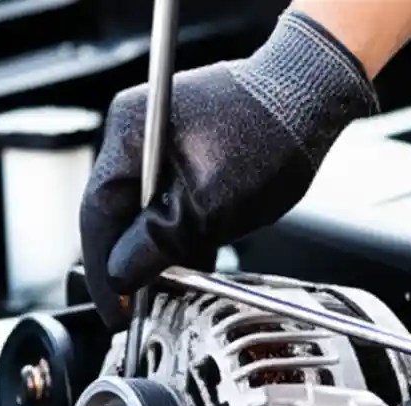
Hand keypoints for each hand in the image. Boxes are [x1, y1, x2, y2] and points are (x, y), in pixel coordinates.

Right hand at [79, 10, 378, 329]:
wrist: (314, 92)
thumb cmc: (271, 133)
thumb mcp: (211, 206)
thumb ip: (159, 243)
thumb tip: (122, 274)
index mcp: (130, 134)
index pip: (96, 213)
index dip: (103, 269)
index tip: (117, 309)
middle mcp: (137, 130)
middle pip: (117, 212)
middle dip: (132, 260)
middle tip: (145, 305)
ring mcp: (162, 137)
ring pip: (146, 208)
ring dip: (159, 247)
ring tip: (175, 284)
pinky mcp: (189, 145)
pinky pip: (171, 196)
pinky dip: (180, 227)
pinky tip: (197, 252)